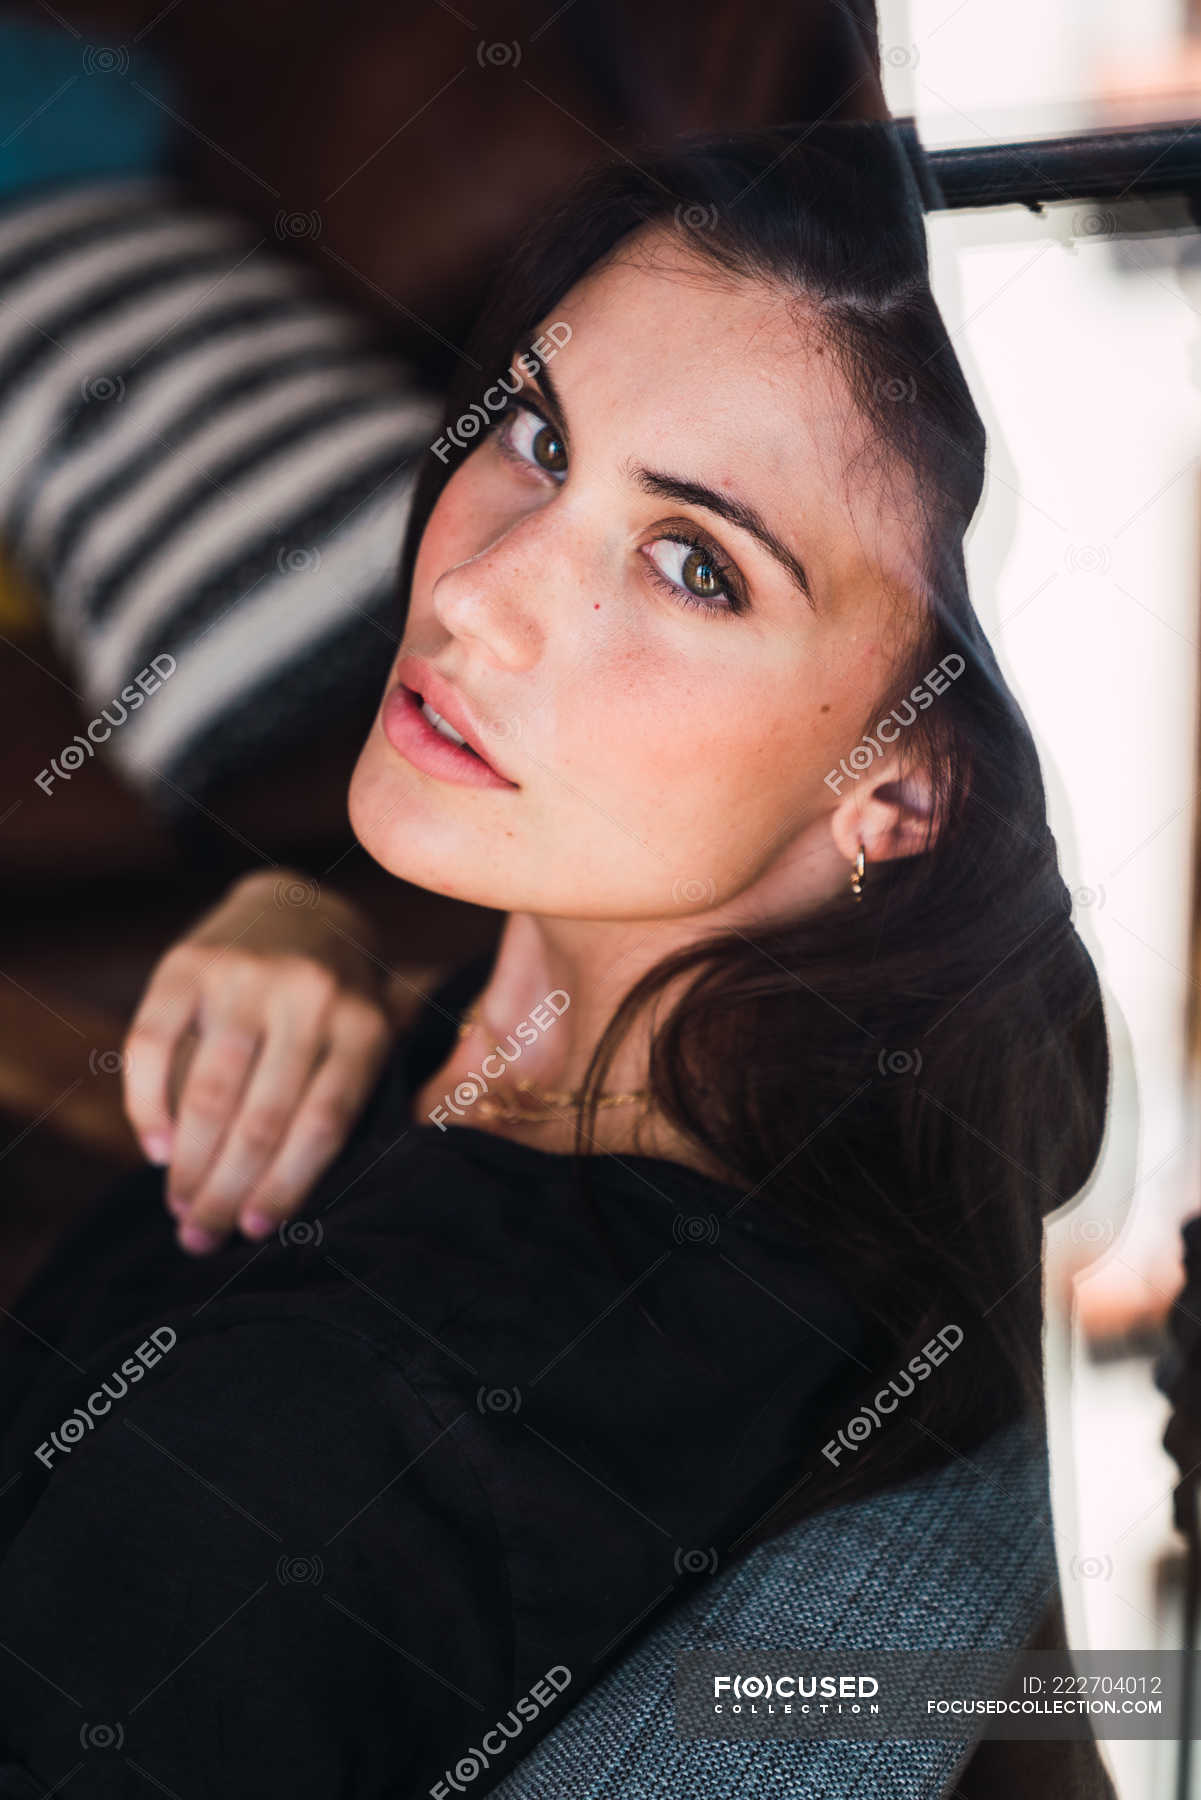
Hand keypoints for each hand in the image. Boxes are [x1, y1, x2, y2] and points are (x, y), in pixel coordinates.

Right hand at [122, 869, 394, 1253]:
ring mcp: (246, 974)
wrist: (302, 904)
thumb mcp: (371, 1038)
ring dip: (187, 1164)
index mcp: (364, 1024)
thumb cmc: (339, 1003)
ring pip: (208, 1093)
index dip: (285, 1187)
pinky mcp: (188, 962)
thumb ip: (348, 1102)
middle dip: (226, 1191)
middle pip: (261, 1119)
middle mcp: (308, 995)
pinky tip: (156, 1148)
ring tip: (178, 1207)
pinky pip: (152, 1046)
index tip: (255, 1232)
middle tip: (201, 1238)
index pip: (323, 1124)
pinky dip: (148, 1106)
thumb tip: (286, 1203)